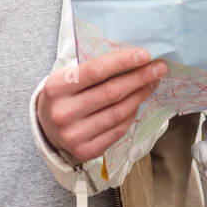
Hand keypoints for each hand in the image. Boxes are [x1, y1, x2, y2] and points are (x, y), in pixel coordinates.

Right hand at [36, 48, 167, 162]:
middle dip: (140, 78)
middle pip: (111, 92)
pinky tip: (138, 102)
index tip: (146, 54)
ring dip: (140, 95)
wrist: (46, 127)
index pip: (95, 71)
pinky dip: (131, 114)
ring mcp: (74, 135)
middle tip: (159, 68)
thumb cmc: (64, 94)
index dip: (123, 62)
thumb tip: (135, 58)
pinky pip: (118, 130)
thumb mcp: (68, 76)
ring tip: (152, 83)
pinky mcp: (86, 151)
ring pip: (118, 112)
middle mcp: (63, 113)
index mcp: (56, 87)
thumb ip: (94, 68)